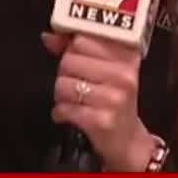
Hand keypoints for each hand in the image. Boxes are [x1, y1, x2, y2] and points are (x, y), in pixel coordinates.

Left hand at [43, 31, 159, 171]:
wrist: (128, 141)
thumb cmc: (114, 100)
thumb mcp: (104, 70)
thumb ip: (76, 49)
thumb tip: (49, 36)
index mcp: (126, 56)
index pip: (83, 38)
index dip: (70, 47)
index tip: (71, 54)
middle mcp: (123, 75)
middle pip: (69, 60)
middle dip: (64, 73)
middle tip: (75, 83)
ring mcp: (114, 98)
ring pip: (64, 84)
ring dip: (61, 95)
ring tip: (73, 100)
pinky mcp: (102, 121)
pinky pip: (65, 108)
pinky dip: (61, 113)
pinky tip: (70, 114)